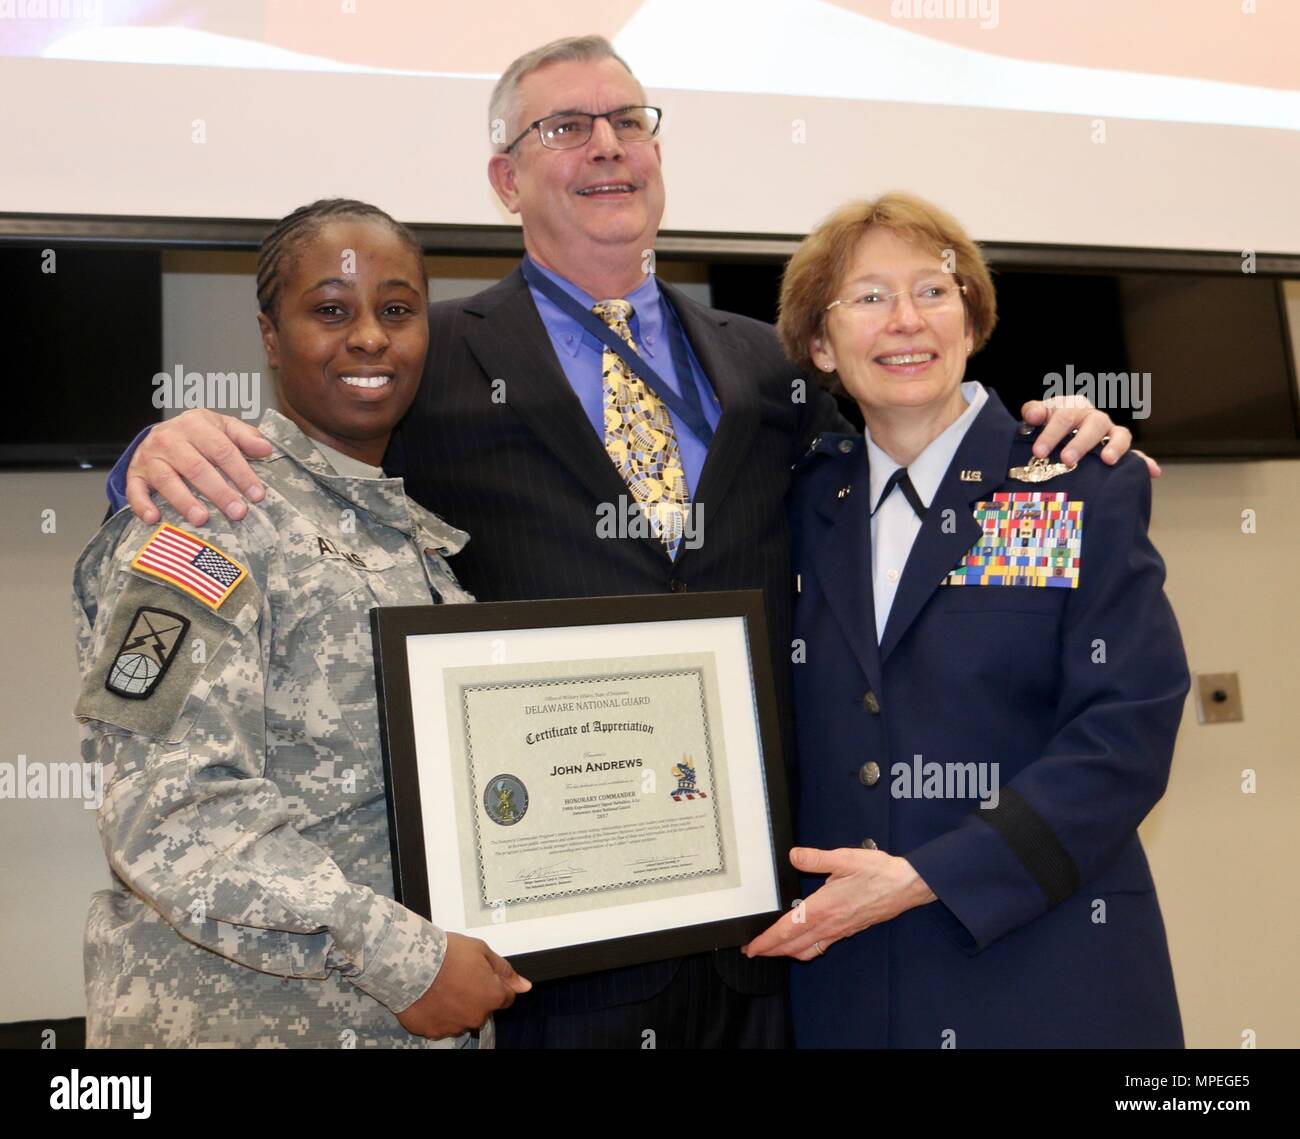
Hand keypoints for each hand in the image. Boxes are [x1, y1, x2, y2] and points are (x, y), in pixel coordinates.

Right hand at [126, 408, 272, 524]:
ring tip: (202, 519)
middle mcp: (169, 439)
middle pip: (196, 467)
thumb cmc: (199, 434)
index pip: (222, 450)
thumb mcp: (223, 427)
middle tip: (238, 512)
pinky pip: (135, 490)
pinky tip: (154, 519)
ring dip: (184, 501)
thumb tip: (266, 449)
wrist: (160, 433)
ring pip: (167, 480)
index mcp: (195, 425)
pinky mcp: (135, 474)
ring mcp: (150, 457)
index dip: (241, 473)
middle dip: (219, 492)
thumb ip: (245, 436)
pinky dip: (142, 505)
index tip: (257, 494)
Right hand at [395, 932, 530, 1038]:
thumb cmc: (447, 954)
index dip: (494, 983)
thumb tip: (525, 986)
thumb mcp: (481, 951)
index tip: (480, 974)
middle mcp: (476, 1016)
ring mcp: (454, 1026)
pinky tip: (429, 997)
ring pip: (462, 1017)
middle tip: (458, 976)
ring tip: (440, 985)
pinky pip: (441, 1023)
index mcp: (492, 996)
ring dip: (456, 1005)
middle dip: (475, 994)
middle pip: (483, 1008)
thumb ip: (504, 971)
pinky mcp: (433, 1031)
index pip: (506, 997)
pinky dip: (438, 1013)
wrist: (410, 963)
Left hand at [743, 847, 935, 960]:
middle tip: (753, 951)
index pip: (786, 931)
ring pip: (807, 950)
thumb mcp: (844, 858)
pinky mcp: (848, 930)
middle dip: (771, 951)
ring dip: (787, 952)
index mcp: (823, 908)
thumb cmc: (877, 872)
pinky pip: (821, 947)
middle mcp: (829, 924)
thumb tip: (794, 856)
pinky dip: (806, 950)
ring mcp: (839, 930)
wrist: (905, 886)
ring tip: (773, 949)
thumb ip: (816, 858)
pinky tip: (803, 944)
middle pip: (792, 946)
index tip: (751, 948)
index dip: (766, 941)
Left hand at [1018, 396, 1160, 477]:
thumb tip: (1032, 415)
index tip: (1038, 451)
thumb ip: (1034, 411)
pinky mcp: (1119, 449)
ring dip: (1116, 447)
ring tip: (1108, 461)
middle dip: (1080, 443)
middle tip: (1067, 460)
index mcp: (1074, 408)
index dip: (1051, 434)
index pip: (1064, 417)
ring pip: (1119, 435)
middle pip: (1093, 426)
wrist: (1060, 428)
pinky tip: (1153, 472)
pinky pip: (1136, 455)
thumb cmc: (1048, 423)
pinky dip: (1145, 462)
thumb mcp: (1039, 414)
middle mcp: (1095, 419)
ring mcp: (1109, 433)